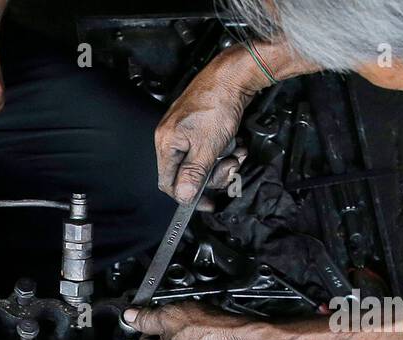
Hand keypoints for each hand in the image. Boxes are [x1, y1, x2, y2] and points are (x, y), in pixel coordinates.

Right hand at [155, 51, 256, 203]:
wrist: (233, 76)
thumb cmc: (217, 103)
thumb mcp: (207, 147)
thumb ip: (193, 174)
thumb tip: (183, 196)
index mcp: (166, 143)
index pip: (168, 182)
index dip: (187, 195)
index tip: (206, 202)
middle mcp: (171, 137)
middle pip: (188, 173)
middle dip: (213, 174)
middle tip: (229, 168)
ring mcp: (185, 131)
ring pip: (202, 161)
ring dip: (222, 162)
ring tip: (235, 152)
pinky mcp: (199, 126)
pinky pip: (208, 148)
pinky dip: (224, 149)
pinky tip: (235, 143)